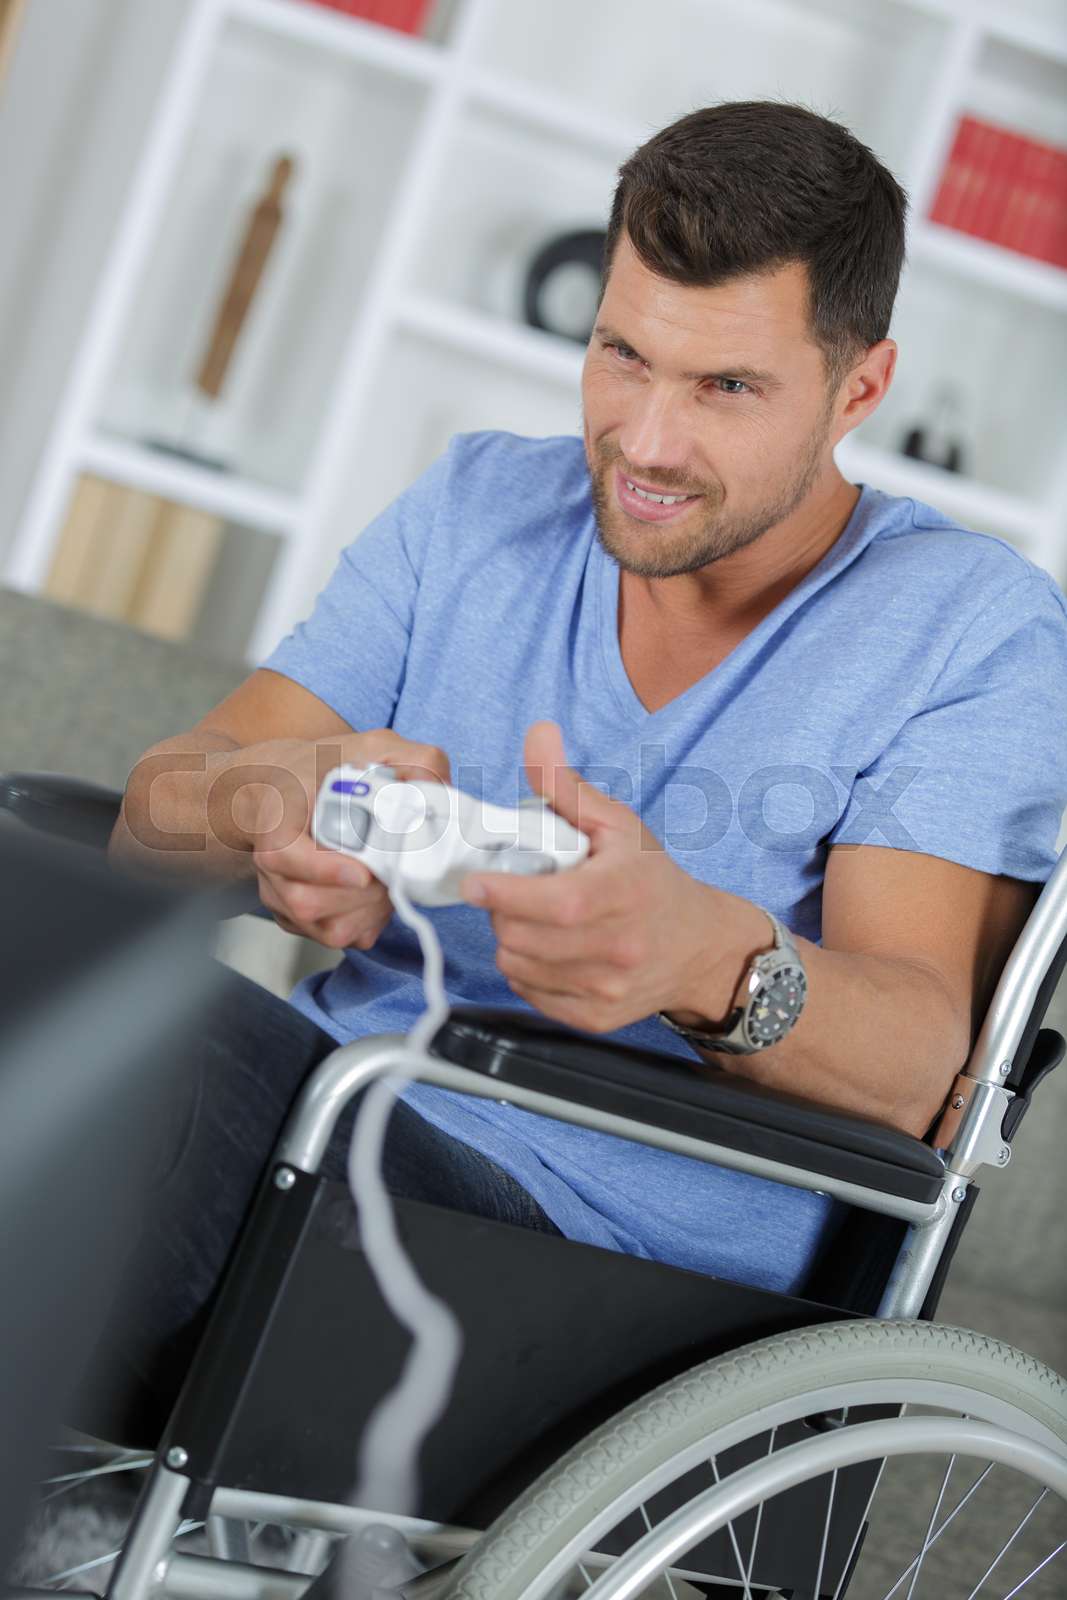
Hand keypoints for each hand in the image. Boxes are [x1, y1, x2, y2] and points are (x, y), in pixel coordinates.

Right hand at [235, 730, 450, 948]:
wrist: (286, 788)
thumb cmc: (327, 768)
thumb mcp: (371, 747)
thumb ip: (411, 759)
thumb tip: (437, 788)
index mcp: (278, 818)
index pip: (283, 856)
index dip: (324, 869)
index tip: (363, 873)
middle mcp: (271, 865)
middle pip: (308, 902)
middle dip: (365, 895)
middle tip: (393, 871)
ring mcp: (282, 896)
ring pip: (328, 928)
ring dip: (370, 911)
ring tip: (389, 881)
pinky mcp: (300, 918)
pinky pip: (340, 936)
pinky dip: (370, 922)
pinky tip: (380, 894)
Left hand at [460, 722, 751, 1032]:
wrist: (700, 950)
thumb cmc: (653, 881)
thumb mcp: (617, 825)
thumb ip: (566, 786)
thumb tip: (538, 735)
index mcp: (620, 894)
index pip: (549, 902)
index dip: (503, 892)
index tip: (476, 880)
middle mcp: (615, 949)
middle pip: (518, 935)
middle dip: (503, 910)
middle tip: (515, 891)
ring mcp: (603, 989)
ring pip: (517, 966)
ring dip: (512, 940)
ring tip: (535, 919)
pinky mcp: (593, 1017)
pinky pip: (530, 992)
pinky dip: (527, 969)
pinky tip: (550, 948)